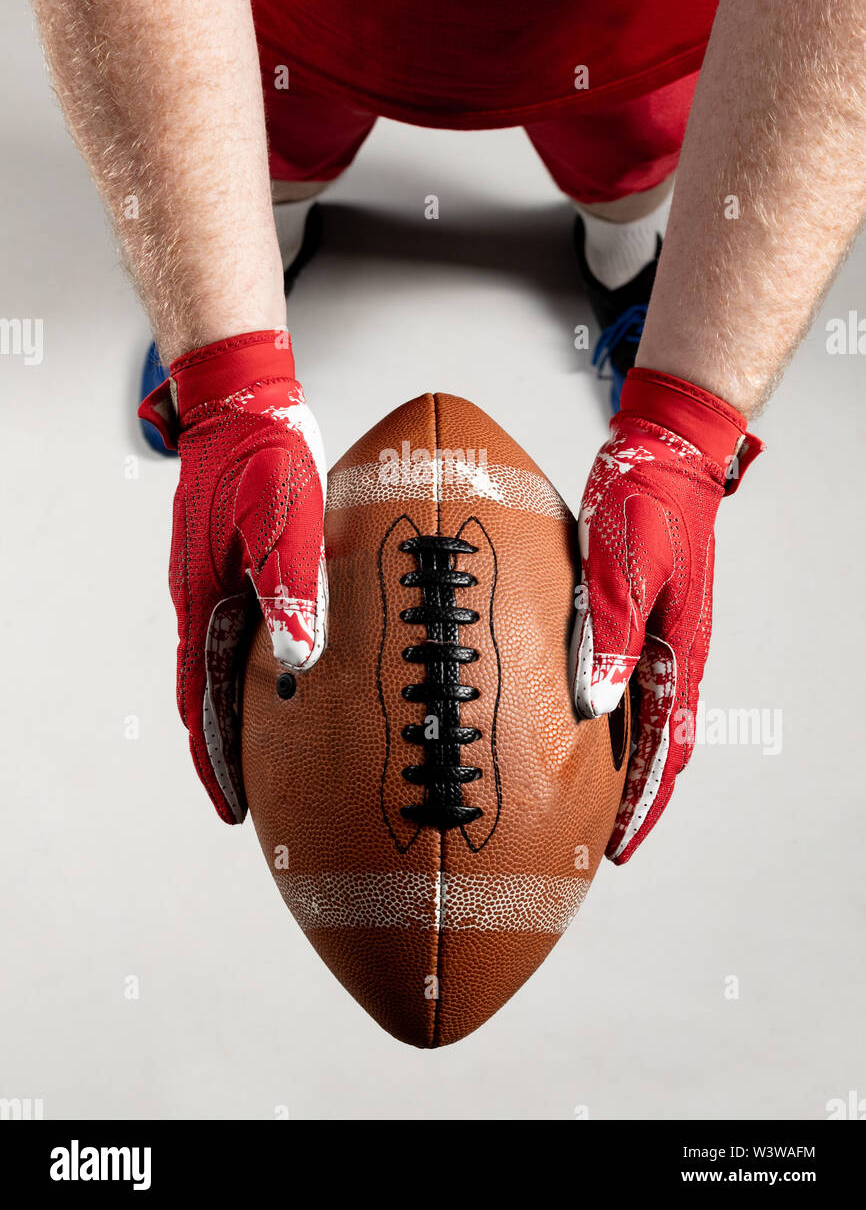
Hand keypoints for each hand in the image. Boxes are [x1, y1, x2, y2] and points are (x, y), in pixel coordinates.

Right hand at [139, 329, 326, 822]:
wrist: (243, 403)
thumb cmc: (264, 455)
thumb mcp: (287, 522)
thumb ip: (292, 590)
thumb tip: (298, 659)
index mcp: (204, 599)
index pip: (203, 698)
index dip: (215, 755)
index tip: (230, 804)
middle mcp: (201, 598)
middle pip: (207, 693)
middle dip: (223, 749)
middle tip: (247, 799)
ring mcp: (213, 582)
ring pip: (221, 666)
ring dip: (235, 714)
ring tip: (262, 757)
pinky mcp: (231, 566)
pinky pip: (235, 633)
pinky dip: (249, 670)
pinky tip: (278, 678)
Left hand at [570, 368, 762, 862]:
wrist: (664, 450)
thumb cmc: (647, 499)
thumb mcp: (623, 566)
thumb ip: (610, 634)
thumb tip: (598, 705)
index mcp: (679, 648)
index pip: (667, 745)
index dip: (644, 800)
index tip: (619, 848)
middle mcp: (675, 650)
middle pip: (659, 742)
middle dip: (634, 795)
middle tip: (600, 841)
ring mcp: (661, 633)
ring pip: (644, 715)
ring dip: (622, 761)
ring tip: (588, 798)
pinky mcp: (641, 613)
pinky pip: (630, 680)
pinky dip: (611, 716)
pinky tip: (582, 720)